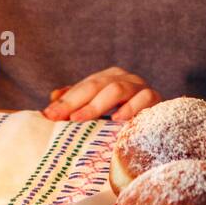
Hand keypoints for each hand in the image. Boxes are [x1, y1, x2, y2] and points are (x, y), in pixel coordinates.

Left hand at [43, 68, 160, 122]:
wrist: (157, 126)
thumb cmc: (123, 119)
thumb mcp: (97, 111)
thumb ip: (76, 103)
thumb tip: (51, 102)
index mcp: (108, 78)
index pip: (83, 87)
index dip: (64, 101)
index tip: (48, 115)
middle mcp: (124, 78)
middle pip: (96, 85)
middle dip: (75, 102)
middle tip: (59, 117)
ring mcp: (140, 87)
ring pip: (117, 89)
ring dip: (97, 104)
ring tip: (80, 118)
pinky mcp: (155, 98)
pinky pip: (144, 99)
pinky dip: (131, 108)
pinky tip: (118, 119)